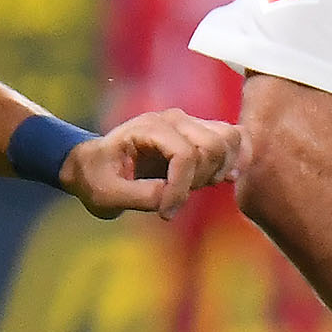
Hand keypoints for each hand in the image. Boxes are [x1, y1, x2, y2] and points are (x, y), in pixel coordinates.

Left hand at [64, 110, 238, 219]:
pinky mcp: (200, 133)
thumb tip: (171, 197)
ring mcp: (190, 123)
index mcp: (148, 128)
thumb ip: (139, 196)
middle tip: (175, 197)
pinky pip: (234, 138)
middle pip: (213, 146)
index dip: (180, 190)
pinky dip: (235, 159)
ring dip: (218, 170)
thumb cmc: (97, 179)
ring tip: (193, 186)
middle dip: (198, 180)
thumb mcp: (106, 196)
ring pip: (229, 139)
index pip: (185, 155)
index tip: (164, 213)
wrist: (96, 166)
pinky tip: (223, 179)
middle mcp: (173, 119)